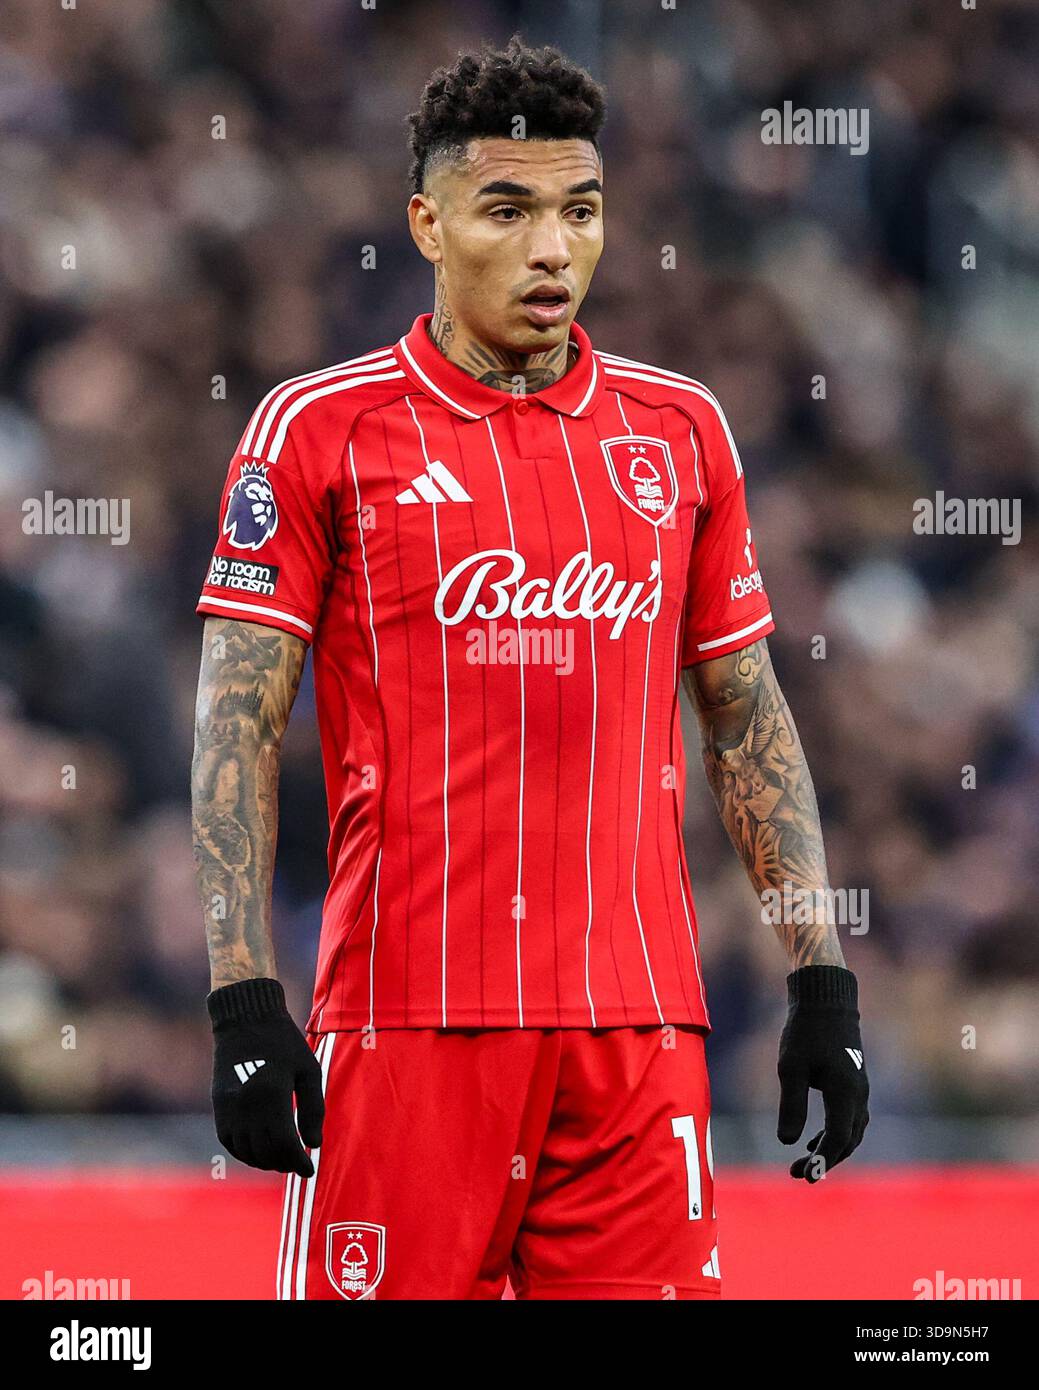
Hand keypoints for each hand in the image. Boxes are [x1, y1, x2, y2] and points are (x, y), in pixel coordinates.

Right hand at [207, 977, 324, 1175]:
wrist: (246, 1019)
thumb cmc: (284, 1043)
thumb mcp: (308, 1070)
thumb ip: (313, 1109)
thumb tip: (314, 1145)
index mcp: (272, 1094)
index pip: (284, 1144)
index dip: (298, 1162)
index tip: (310, 1171)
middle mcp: (246, 1104)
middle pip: (264, 1151)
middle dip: (283, 1164)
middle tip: (298, 1165)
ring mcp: (229, 1106)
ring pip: (244, 1150)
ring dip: (263, 1161)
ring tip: (281, 1160)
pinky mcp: (219, 1104)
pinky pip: (228, 1140)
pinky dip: (244, 1152)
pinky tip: (259, 1150)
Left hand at [777, 965, 868, 1181]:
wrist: (826, 999)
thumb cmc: (805, 1031)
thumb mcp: (791, 1067)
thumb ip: (791, 1105)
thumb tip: (786, 1142)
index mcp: (845, 1092)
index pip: (838, 1139)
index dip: (822, 1162)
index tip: (804, 1176)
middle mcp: (858, 1095)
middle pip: (848, 1141)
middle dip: (825, 1161)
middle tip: (798, 1174)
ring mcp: (859, 1089)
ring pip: (852, 1132)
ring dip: (831, 1150)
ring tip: (804, 1161)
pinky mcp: (853, 1083)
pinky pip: (850, 1119)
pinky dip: (835, 1134)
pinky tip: (813, 1139)